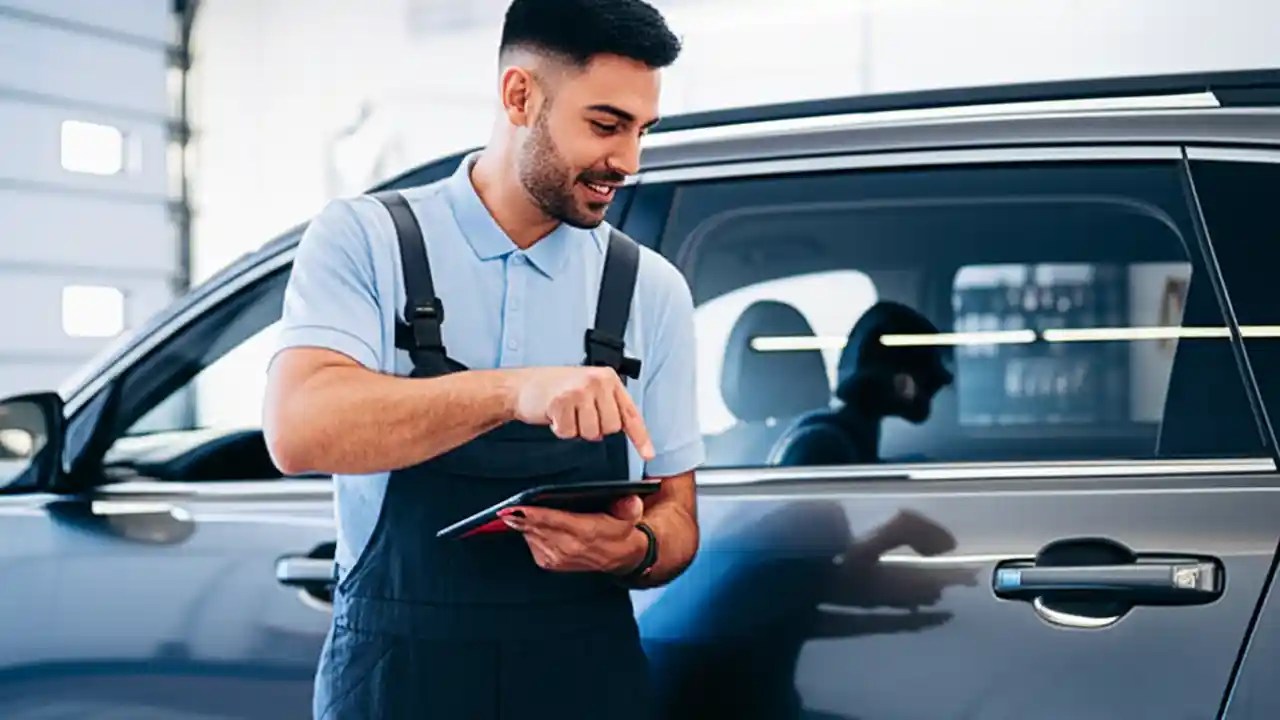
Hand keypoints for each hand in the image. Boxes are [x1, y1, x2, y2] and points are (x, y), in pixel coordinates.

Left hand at [501, 495, 647, 573]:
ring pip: (533, 538)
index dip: (534, 514)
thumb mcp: (630, 514)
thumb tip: (631, 498)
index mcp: (586, 532)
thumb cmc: (620, 530)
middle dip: (520, 520)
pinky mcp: (553, 564)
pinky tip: (526, 528)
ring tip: (510, 516)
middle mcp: (570, 547)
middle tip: (504, 510)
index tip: (517, 507)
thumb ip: (629, 505)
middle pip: (538, 530)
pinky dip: (528, 537)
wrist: (621, 557)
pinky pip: (534, 547)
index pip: (554, 520)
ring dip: (521, 527)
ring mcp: (560, 557)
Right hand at [509, 367, 654, 460]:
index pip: (630, 413)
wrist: (520, 385)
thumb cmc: (555, 389)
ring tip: (566, 414)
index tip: (649, 455)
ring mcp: (579, 390)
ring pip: (592, 433)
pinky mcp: (562, 401)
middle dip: (595, 429)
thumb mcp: (588, 389)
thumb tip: (623, 428)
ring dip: (577, 430)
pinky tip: (555, 415)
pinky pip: (570, 433)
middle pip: (611, 427)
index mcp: (608, 378)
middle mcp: (597, 381)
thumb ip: (607, 404)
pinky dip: (561, 430)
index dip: (640, 437)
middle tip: (579, 416)